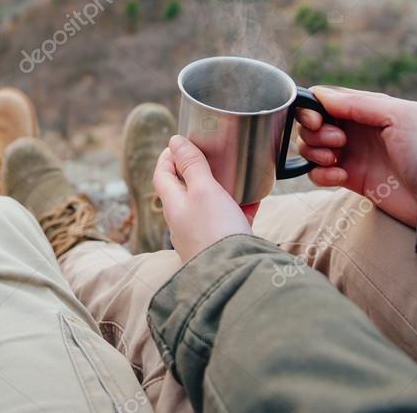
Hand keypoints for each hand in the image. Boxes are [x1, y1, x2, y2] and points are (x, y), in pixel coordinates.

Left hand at [154, 135, 258, 262]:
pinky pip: (230, 222)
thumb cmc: (215, 230)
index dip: (167, 157)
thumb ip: (191, 165)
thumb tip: (175, 141)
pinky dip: (240, 208)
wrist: (234, 275)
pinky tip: (255, 200)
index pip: (162, 175)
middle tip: (210, 156)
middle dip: (195, 171)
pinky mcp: (222, 246)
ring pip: (209, 206)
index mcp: (173, 205)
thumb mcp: (203, 189)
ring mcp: (202, 236)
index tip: (177, 143)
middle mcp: (183, 222)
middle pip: (184, 191)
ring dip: (219, 189)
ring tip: (234, 176)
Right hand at [297, 86, 416, 228]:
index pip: (325, 100)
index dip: (312, 108)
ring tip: (334, 159)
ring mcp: (352, 155)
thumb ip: (359, 103)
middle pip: (312, 124)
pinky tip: (340, 177)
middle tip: (337, 142)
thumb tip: (321, 96)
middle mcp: (356, 130)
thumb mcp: (399, 115)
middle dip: (314, 133)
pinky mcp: (350, 179)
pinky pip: (319, 174)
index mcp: (367, 109)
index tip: (317, 120)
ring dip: (314, 152)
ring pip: (311, 148)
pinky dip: (321, 174)